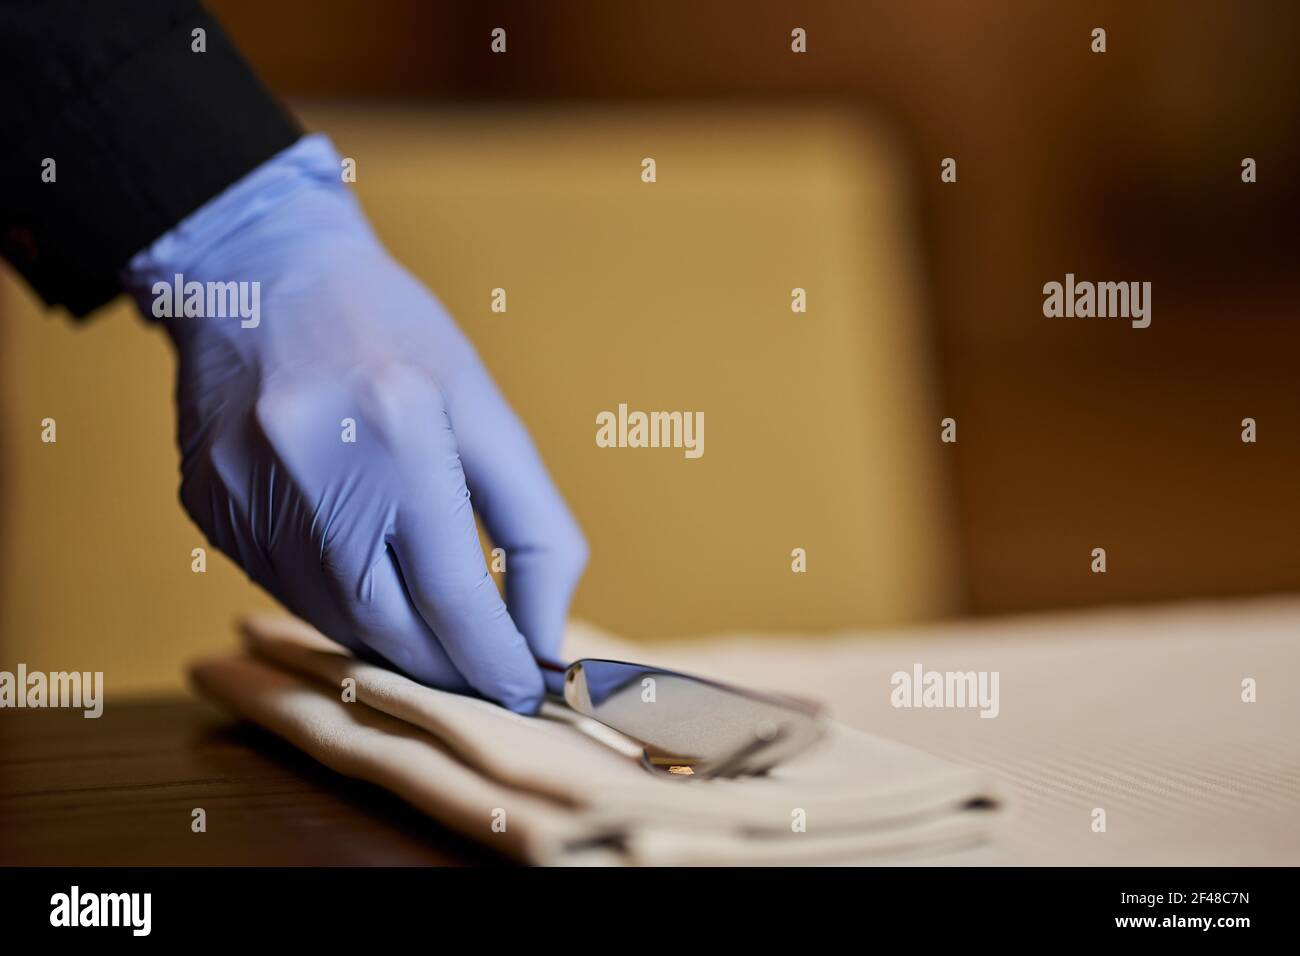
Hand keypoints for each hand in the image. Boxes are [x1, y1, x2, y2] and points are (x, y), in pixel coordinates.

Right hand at [124, 135, 586, 712]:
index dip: (493, 656)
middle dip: (447, 667)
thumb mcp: (483, 407)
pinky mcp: (210, 509)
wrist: (259, 271)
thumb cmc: (390, 335)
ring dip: (394, 644)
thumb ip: (530, 521)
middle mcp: (314, 466)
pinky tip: (367, 583)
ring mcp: (249, 493)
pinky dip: (339, 606)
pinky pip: (286, 591)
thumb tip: (540, 628)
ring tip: (433, 637)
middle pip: (389, 624)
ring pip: (335, 621)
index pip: (454, 590)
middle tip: (484, 677)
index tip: (524, 691)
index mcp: (401, 427)